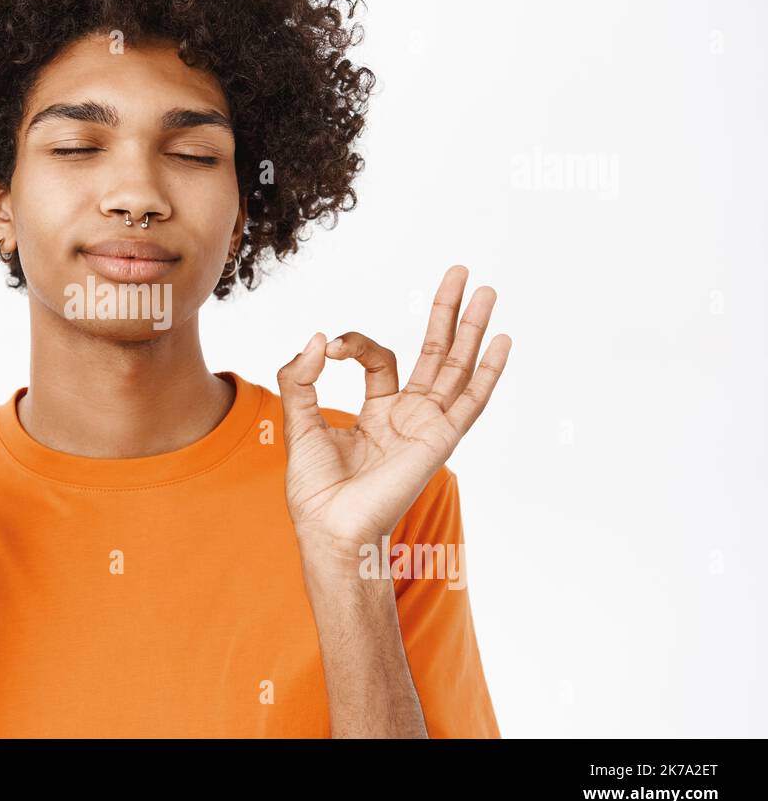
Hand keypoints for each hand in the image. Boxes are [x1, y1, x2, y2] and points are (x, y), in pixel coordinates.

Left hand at [276, 265, 510, 563]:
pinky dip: (488, 372)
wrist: (329, 527)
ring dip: (473, 329)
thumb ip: (301, 378)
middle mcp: (408, 416)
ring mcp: (427, 426)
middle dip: (447, 313)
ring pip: (457, 368)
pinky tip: (502, 342)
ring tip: (486, 290)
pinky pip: (470, 401)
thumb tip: (317, 338)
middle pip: (435, 353)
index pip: (379, 359)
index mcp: (377, 413)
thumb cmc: (315, 489)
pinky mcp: (438, 439)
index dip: (355, 343)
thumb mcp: (298, 422)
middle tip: (461, 273)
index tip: (329, 347)